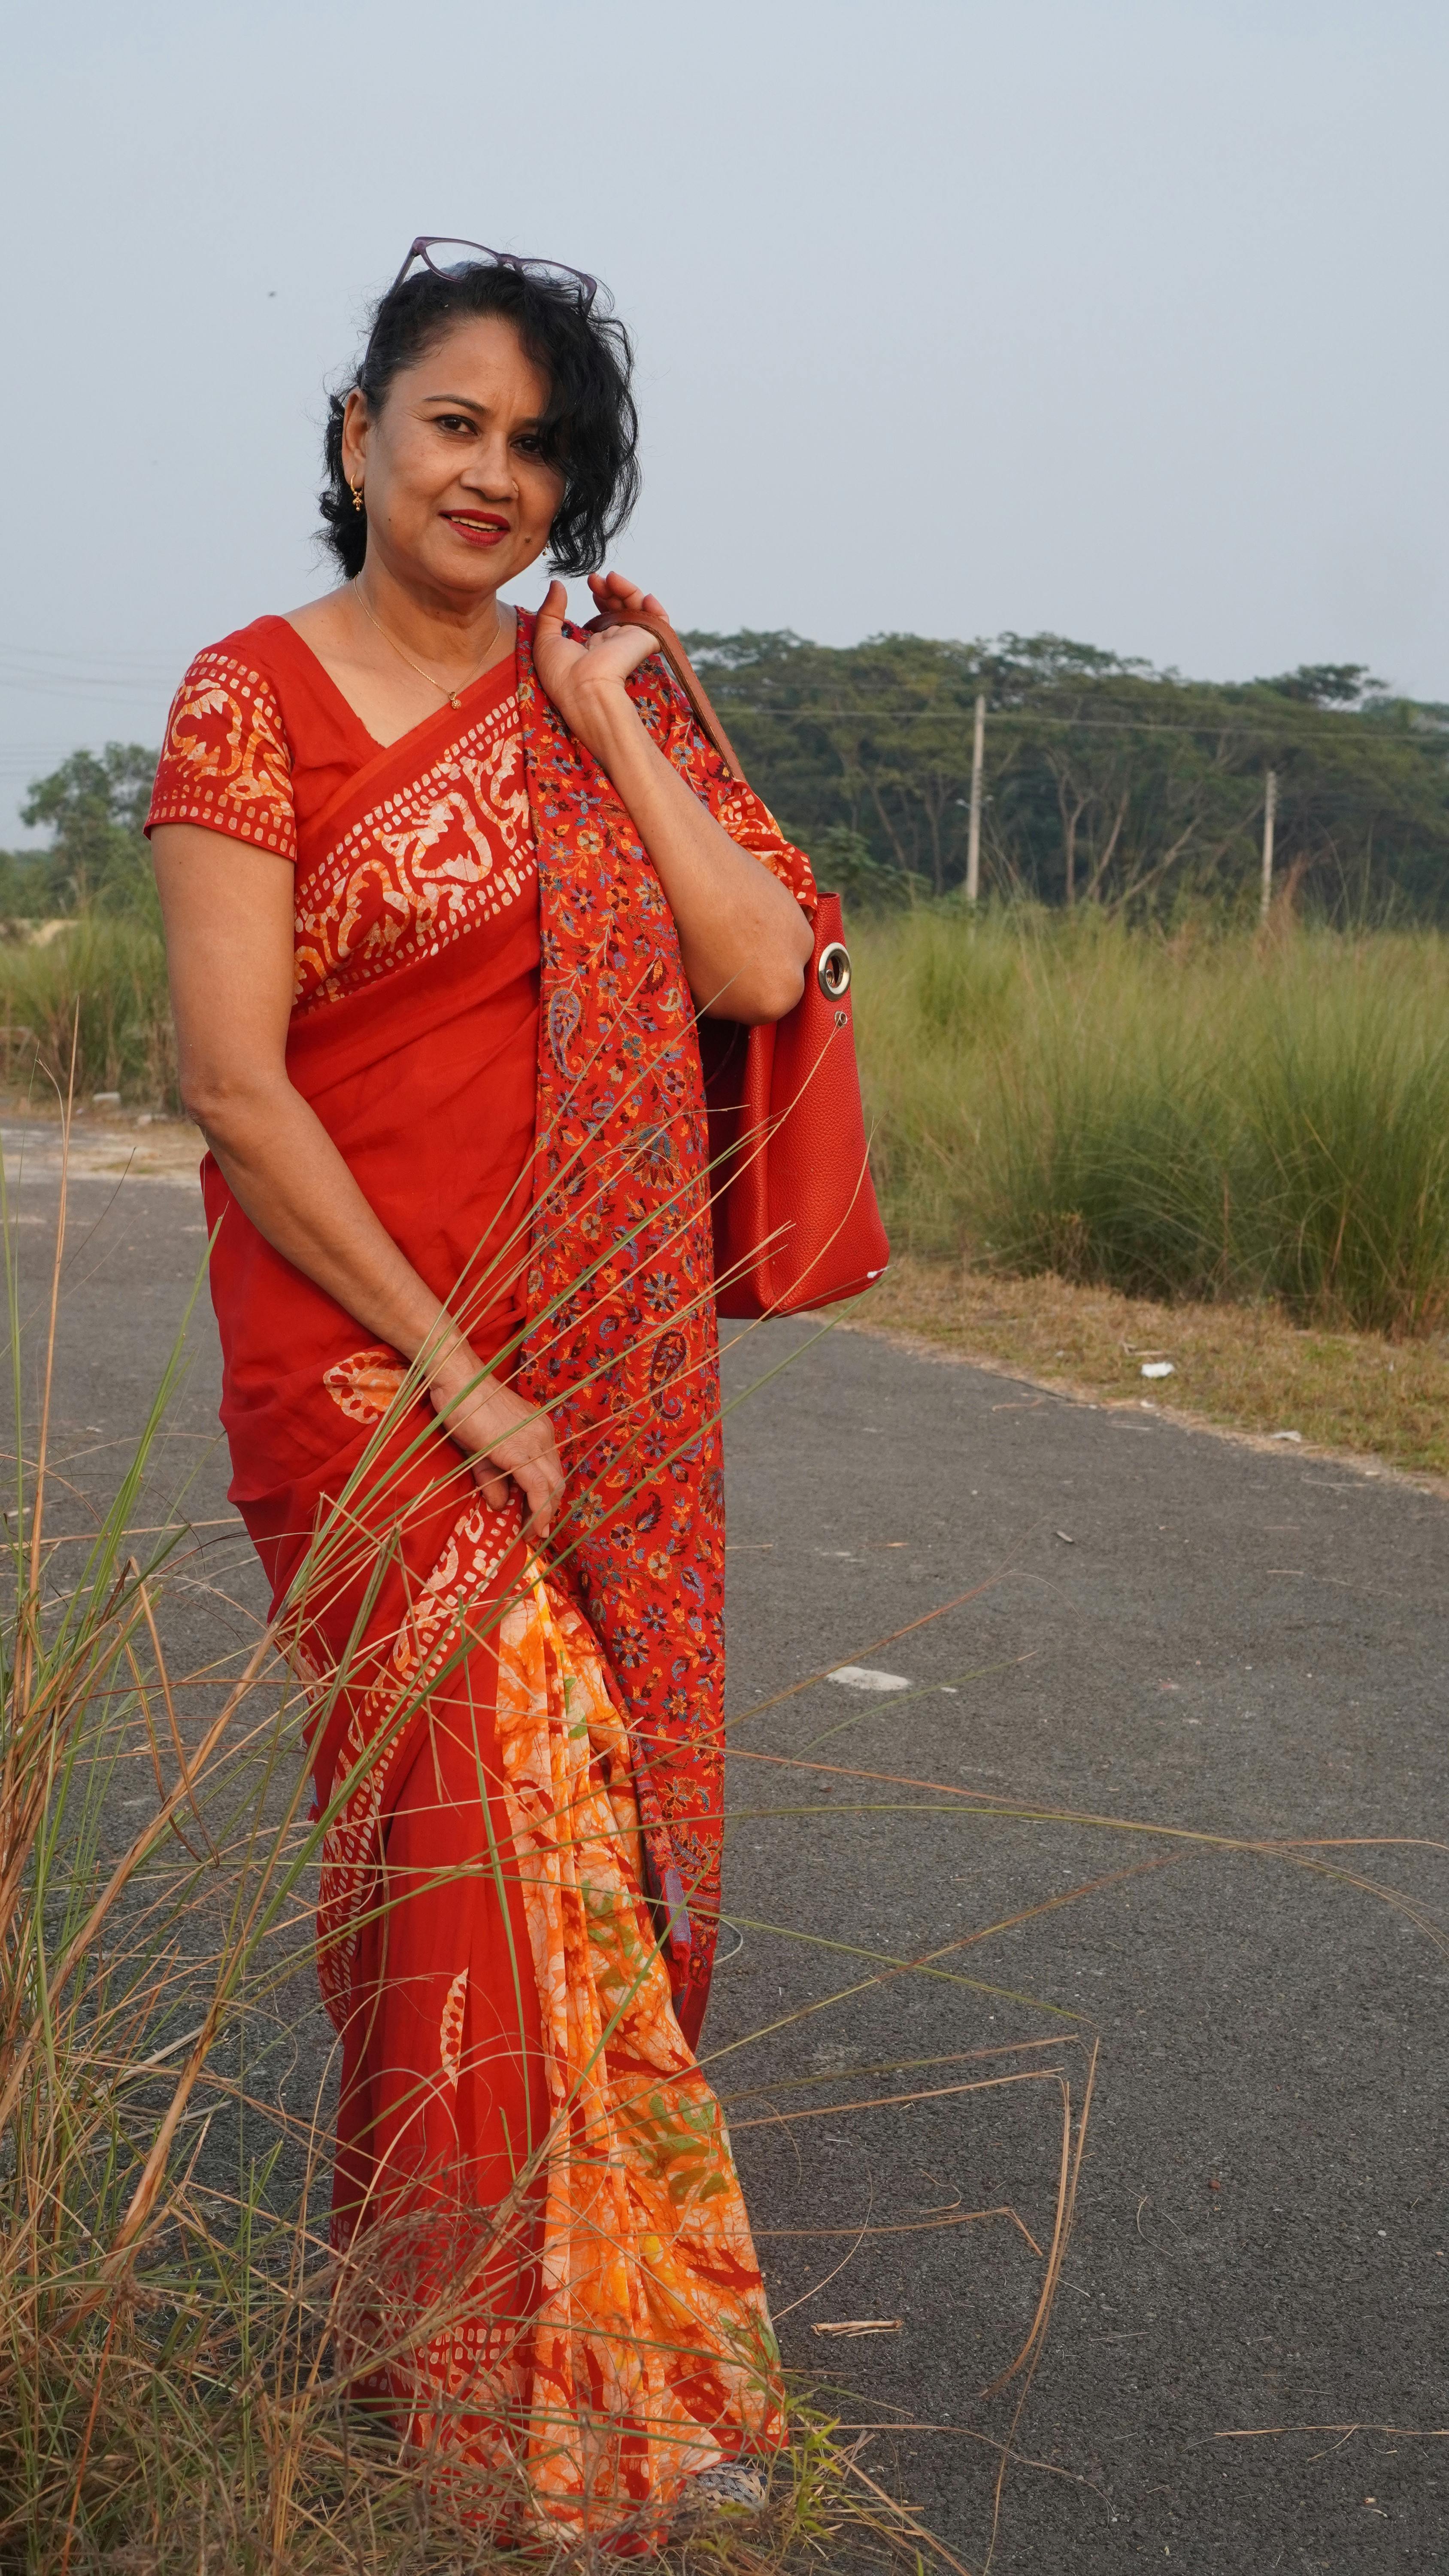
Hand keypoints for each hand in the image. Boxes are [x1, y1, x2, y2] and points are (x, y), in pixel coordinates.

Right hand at [429, 1353, 564, 1538]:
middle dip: (549, 1510)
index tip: (538, 1520)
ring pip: (553, 1486)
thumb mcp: (481, 1451)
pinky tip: (533, 1527)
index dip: (547, 1498)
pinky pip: (538, 1488)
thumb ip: (494, 1478)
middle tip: (535, 1532)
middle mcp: (544, 1435)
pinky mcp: (521, 1451)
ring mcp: (536, 1441)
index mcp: (538, 1431)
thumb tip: (501, 1506)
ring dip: (545, 1514)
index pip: (550, 1470)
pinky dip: (539, 1511)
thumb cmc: (466, 1409)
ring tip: (532, 1533)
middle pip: (557, 1480)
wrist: (458, 1383)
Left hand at [532, 574, 664, 758]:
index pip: (605, 615)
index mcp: (596, 646)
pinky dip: (656, 608)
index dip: (601, 595)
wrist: (584, 689)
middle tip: (595, 579)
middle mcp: (615, 644)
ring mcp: (631, 642)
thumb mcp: (545, 639)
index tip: (590, 582)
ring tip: (611, 578)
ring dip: (627, 589)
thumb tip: (557, 584)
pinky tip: (645, 596)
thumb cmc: (562, 675)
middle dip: (610, 589)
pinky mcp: (646, 641)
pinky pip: (660, 622)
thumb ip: (550, 611)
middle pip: (621, 608)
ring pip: (638, 609)